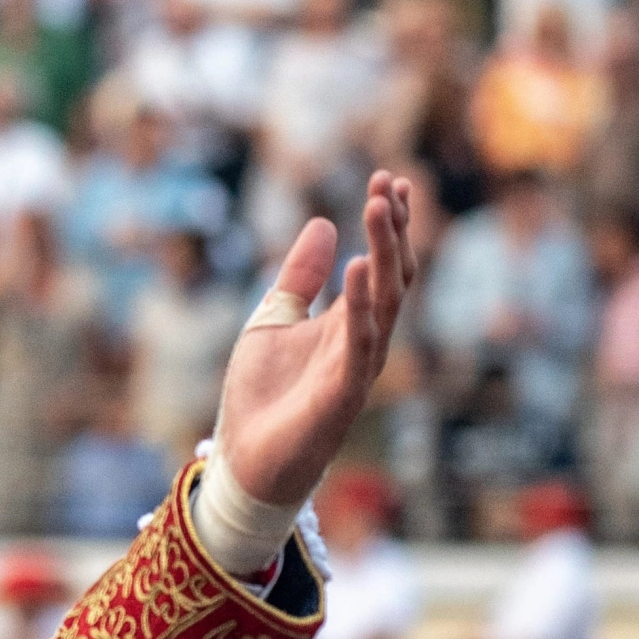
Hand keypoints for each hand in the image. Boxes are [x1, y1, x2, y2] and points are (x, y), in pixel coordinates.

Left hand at [213, 172, 417, 507]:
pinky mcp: (342, 392)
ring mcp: (357, 366)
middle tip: (388, 183)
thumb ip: (297, 278)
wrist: (246, 460)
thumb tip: (322, 224)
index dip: (387, 224)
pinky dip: (361, 305)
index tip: (387, 178)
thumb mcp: (272, 320)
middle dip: (392, 229)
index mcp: (348, 322)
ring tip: (378, 206)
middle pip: (391, 275)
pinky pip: (360, 342)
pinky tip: (357, 266)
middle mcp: (362, 340)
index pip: (379, 264)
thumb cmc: (262, 397)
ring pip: (384, 301)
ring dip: (382, 252)